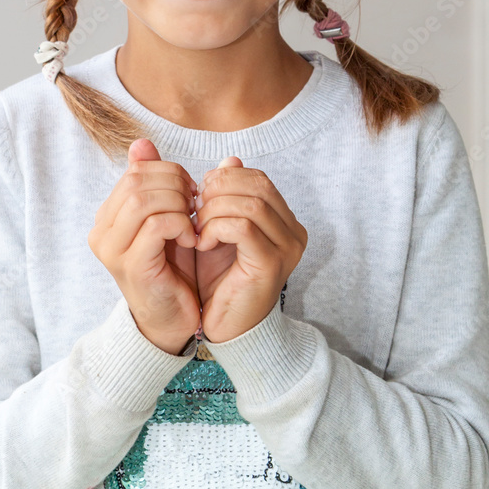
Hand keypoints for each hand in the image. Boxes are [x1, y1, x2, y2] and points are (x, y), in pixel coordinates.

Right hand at [87, 138, 199, 354]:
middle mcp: (101, 231)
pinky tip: (193, 239)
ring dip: (179, 205)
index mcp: (107, 216)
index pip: (136, 172)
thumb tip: (141, 143)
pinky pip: (158, 225)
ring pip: (145, 200)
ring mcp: (113, 250)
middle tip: (196, 204)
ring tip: (194, 221)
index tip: (191, 190)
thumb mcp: (164, 218)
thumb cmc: (171, 268)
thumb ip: (154, 182)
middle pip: (138, 181)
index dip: (169, 172)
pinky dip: (182, 225)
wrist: (172, 321)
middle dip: (176, 186)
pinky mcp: (132, 266)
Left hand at [193, 156, 307, 343]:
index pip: (257, 178)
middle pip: (256, 185)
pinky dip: (216, 228)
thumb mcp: (218, 228)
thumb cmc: (220, 279)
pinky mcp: (271, 265)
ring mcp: (287, 249)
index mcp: (285, 220)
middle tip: (195, 208)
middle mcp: (294, 232)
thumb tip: (229, 160)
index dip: (225, 178)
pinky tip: (202, 242)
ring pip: (250, 204)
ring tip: (197, 228)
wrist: (225, 328)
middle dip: (218, 190)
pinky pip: (243, 228)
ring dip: (213, 210)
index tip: (200, 194)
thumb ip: (225, 195)